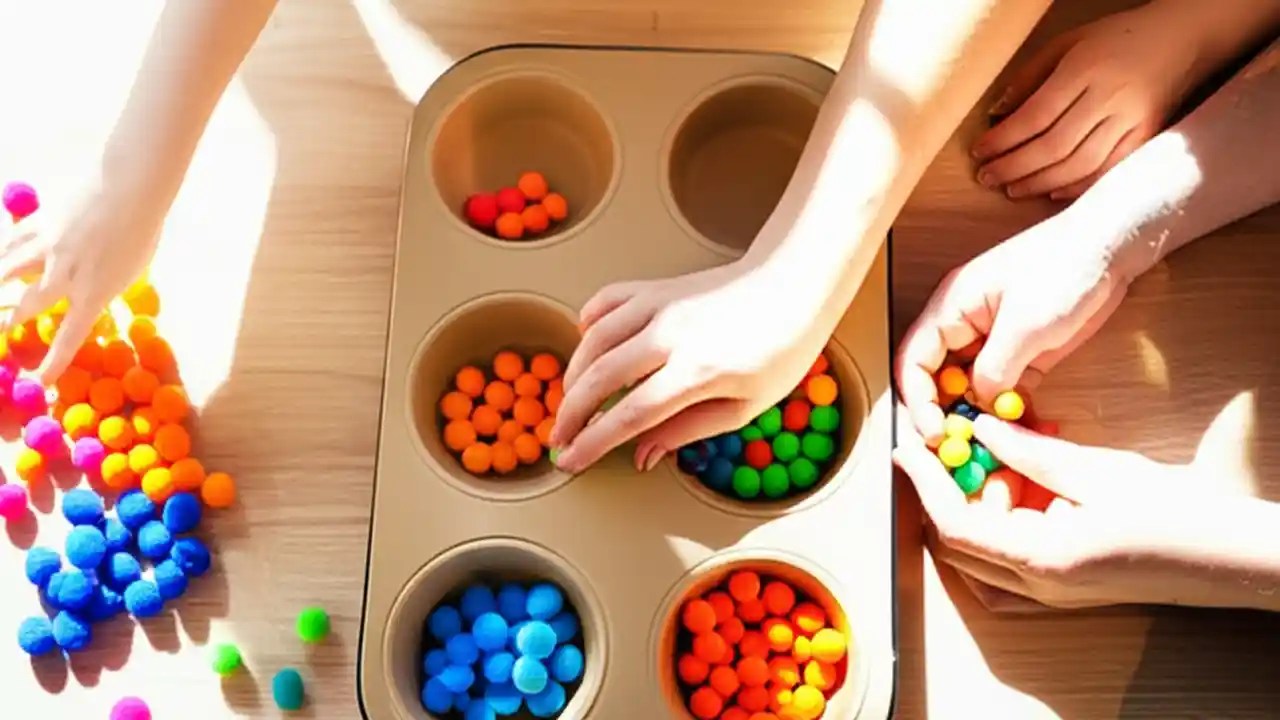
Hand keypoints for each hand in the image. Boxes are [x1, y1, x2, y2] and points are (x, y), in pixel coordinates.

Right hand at [0, 174, 164, 382]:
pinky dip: (3, 254)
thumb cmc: (143, 229)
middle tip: (4, 334)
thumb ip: (104, 283)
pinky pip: (11, 243)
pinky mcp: (39, 223)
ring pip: (6, 271)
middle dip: (11, 323)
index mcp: (96, 290)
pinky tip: (2, 259)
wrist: (131, 188)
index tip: (42, 380)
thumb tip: (87, 292)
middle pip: (28, 306)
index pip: (71, 334)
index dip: (55, 360)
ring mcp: (48, 247)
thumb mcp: (130, 268)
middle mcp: (66, 273)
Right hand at [549, 259, 830, 473]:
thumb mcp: (745, 407)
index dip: (594, 442)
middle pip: (600, 377)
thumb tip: (642, 455)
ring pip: (594, 339)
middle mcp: (671, 334)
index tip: (571, 460)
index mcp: (698, 370)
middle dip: (570, 414)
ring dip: (572, 374)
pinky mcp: (656, 287)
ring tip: (568, 403)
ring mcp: (660, 305)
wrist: (794, 286)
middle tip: (557, 438)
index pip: (630, 414)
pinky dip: (588, 324)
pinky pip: (606, 301)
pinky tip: (586, 344)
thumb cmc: (781, 349)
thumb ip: (688, 431)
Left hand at [893, 411, 1250, 611]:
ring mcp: (1046, 593)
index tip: (907, 449)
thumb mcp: (1095, 471)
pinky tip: (1022, 487)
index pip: (956, 523)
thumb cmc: (1170, 515)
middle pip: (959, 541)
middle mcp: (1035, 587)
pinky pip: (1004, 562)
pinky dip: (999, 523)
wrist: (1223, 557)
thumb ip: (1029, 452)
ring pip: (979, 551)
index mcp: (1041, 559)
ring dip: (979, 503)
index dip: (925, 484)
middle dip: (950, 488)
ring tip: (1007, 459)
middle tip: (958, 443)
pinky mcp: (1057, 587)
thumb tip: (980, 428)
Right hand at [895, 211, 1127, 443]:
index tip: (934, 432)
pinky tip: (1019, 428)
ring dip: (976, 414)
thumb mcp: (1025, 324)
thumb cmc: (1063, 268)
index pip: (914, 359)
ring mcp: (993, 339)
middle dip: (943, 412)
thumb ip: (995, 369)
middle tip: (958, 446)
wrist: (1110, 248)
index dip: (917, 399)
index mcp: (952, 307)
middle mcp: (964, 325)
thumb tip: (980, 404)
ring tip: (989, 443)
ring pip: (969, 386)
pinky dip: (1006, 409)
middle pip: (937, 376)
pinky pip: (1002, 387)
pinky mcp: (1022, 351)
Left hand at [972, 4, 1200, 199]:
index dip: (1004, 140)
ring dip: (1040, 182)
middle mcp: (1110, 96)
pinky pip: (1109, 170)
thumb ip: (1030, 77)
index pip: (1036, 115)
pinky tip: (1051, 192)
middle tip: (987, 178)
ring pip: (1080, 164)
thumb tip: (997, 114)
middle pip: (1055, 145)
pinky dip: (1078, 186)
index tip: (979, 152)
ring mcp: (1132, 119)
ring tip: (1012, 189)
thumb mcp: (1067, 43)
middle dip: (1015, 167)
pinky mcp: (1148, 136)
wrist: (1183, 36)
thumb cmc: (1116, 38)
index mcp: (1086, 68)